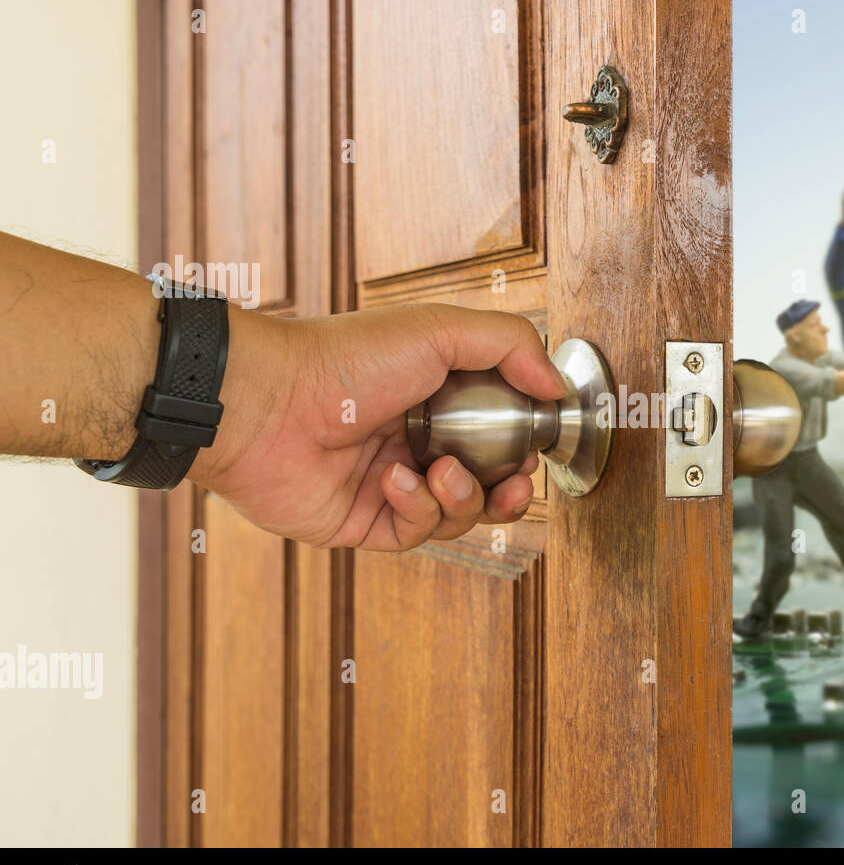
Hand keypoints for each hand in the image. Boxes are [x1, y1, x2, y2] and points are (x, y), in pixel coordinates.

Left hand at [188, 304, 567, 549]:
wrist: (265, 404)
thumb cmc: (343, 359)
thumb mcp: (439, 330)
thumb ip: (509, 346)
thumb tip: (556, 385)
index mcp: (435, 396)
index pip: (500, 429)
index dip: (525, 444)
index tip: (538, 444)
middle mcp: (416, 441)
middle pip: (488, 481)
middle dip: (510, 488)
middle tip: (515, 479)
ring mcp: (391, 485)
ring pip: (458, 514)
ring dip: (463, 497)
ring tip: (441, 472)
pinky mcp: (365, 523)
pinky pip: (416, 533)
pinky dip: (417, 509)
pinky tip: (394, 481)